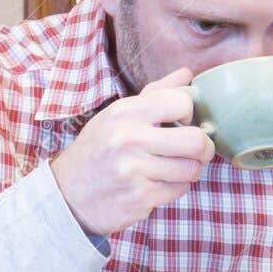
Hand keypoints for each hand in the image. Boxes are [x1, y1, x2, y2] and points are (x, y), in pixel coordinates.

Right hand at [51, 67, 214, 235]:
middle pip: (196, 141)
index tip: (182, 122)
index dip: (190, 113)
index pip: (182, 101)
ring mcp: (135, 170)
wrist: (68, 194)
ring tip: (174, 167)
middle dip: (204, 147)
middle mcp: (129, 139)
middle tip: (197, 150)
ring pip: (192, 169)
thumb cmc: (98, 150)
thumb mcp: (118, 115)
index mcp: (126, 112)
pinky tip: (160, 183)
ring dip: (189, 170)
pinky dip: (176, 187)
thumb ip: (155, 93)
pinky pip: (180, 190)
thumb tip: (187, 74)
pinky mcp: (140, 198)